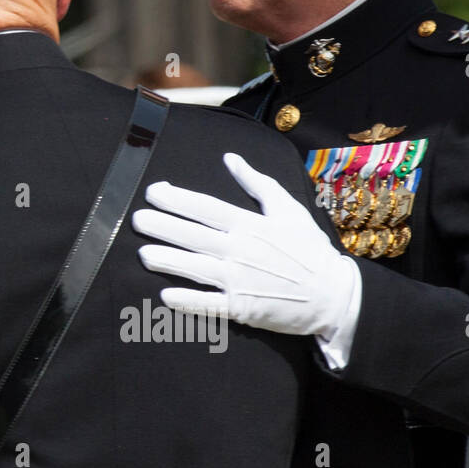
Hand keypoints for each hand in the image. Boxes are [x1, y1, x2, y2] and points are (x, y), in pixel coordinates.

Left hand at [132, 152, 357, 338]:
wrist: (332, 294)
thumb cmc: (308, 250)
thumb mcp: (288, 208)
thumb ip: (257, 183)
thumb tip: (231, 159)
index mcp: (250, 224)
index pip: (205, 208)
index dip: (176, 199)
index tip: (153, 192)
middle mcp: (240, 250)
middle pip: (193, 236)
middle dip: (162, 226)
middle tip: (136, 220)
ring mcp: (240, 281)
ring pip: (195, 268)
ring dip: (168, 260)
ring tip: (144, 254)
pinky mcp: (242, 308)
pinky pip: (209, 304)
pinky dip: (188, 301)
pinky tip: (166, 295)